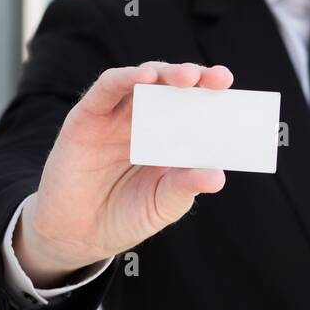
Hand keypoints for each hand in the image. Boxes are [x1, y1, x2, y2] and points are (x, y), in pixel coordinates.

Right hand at [14, 62, 233, 285]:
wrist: (77, 236)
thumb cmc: (126, 215)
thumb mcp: (163, 204)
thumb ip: (186, 187)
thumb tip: (218, 176)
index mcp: (169, 136)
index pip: (194, 104)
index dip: (213, 94)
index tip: (232, 89)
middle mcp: (145, 119)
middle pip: (171, 85)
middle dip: (196, 77)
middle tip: (217, 79)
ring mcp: (116, 116)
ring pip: (142, 79)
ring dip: (165, 73)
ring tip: (187, 77)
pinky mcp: (86, 117)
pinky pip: (106, 88)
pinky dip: (126, 77)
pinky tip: (145, 78)